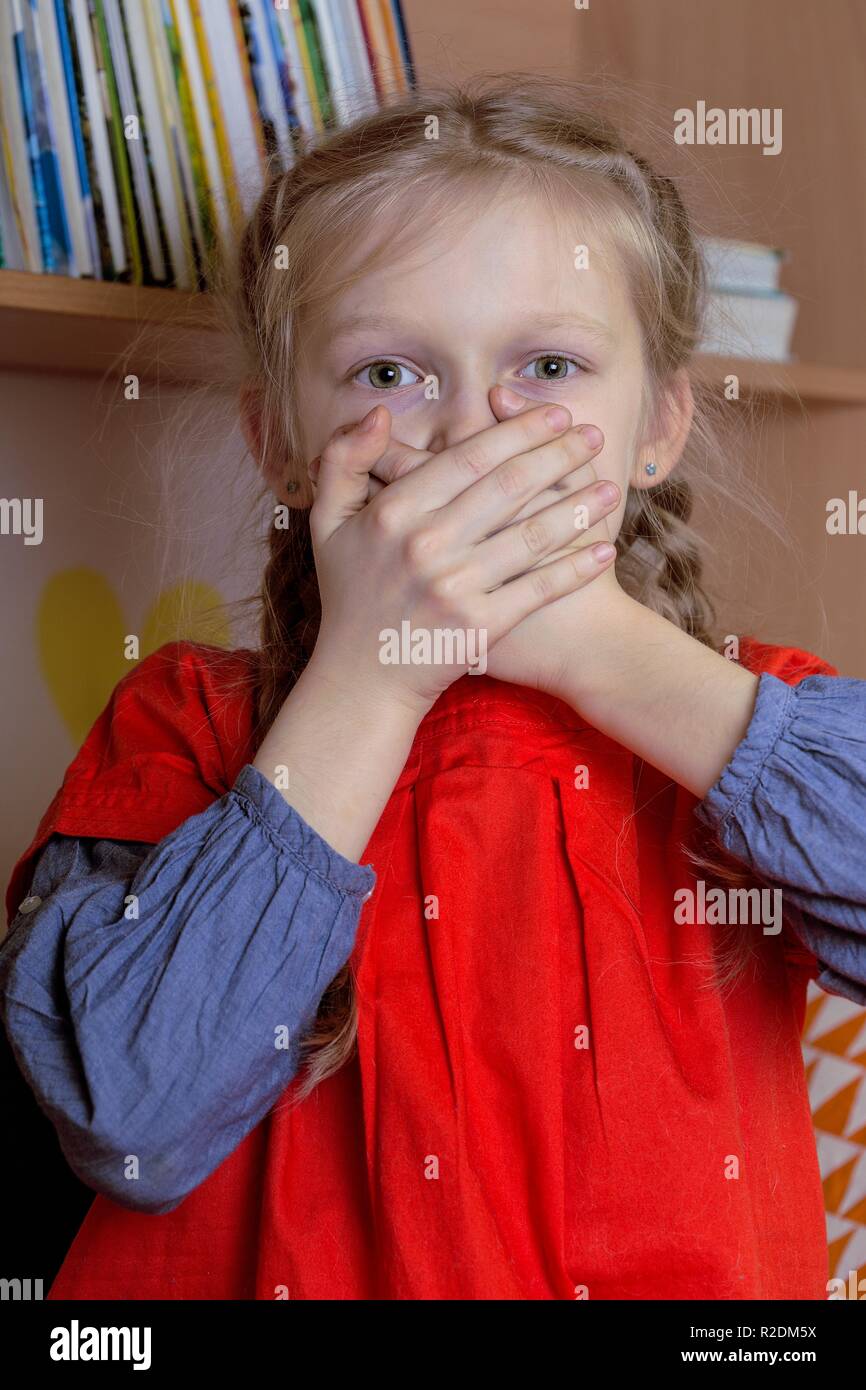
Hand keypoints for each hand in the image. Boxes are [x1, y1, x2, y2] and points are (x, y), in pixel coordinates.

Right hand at [305, 401, 620, 716]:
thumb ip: (343, 461)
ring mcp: (455, 587)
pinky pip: (538, 589)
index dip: (519, 431)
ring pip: (532, 535)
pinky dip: (575, 569)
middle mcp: (426, 545)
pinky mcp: (480, 627)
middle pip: (510, 486)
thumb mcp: (328, 523)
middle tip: (594, 436)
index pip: (470, 456)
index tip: (556, 414)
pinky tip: (604, 551)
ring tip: (612, 488)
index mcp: (393, 512)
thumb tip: (378, 415)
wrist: (361, 680)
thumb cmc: (350, 595)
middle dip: (560, 456)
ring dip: (579, 507)